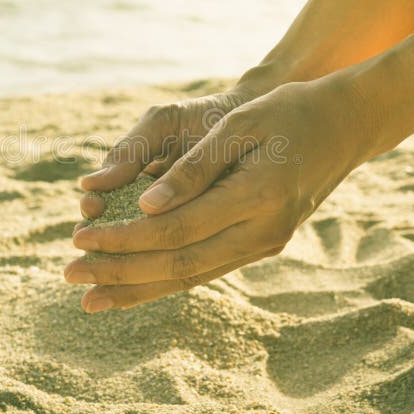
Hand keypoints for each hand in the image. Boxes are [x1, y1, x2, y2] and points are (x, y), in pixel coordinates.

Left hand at [66, 76, 373, 311]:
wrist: (343, 127)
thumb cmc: (287, 113)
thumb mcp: (239, 125)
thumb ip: (194, 167)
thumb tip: (145, 206)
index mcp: (257, 197)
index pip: (174, 230)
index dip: (122, 237)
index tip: (78, 238)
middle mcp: (263, 232)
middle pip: (178, 264)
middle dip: (119, 273)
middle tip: (70, 277)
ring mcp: (265, 244)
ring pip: (191, 276)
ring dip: (138, 288)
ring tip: (93, 299)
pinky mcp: (261, 245)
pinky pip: (206, 270)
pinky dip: (167, 281)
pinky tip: (138, 288)